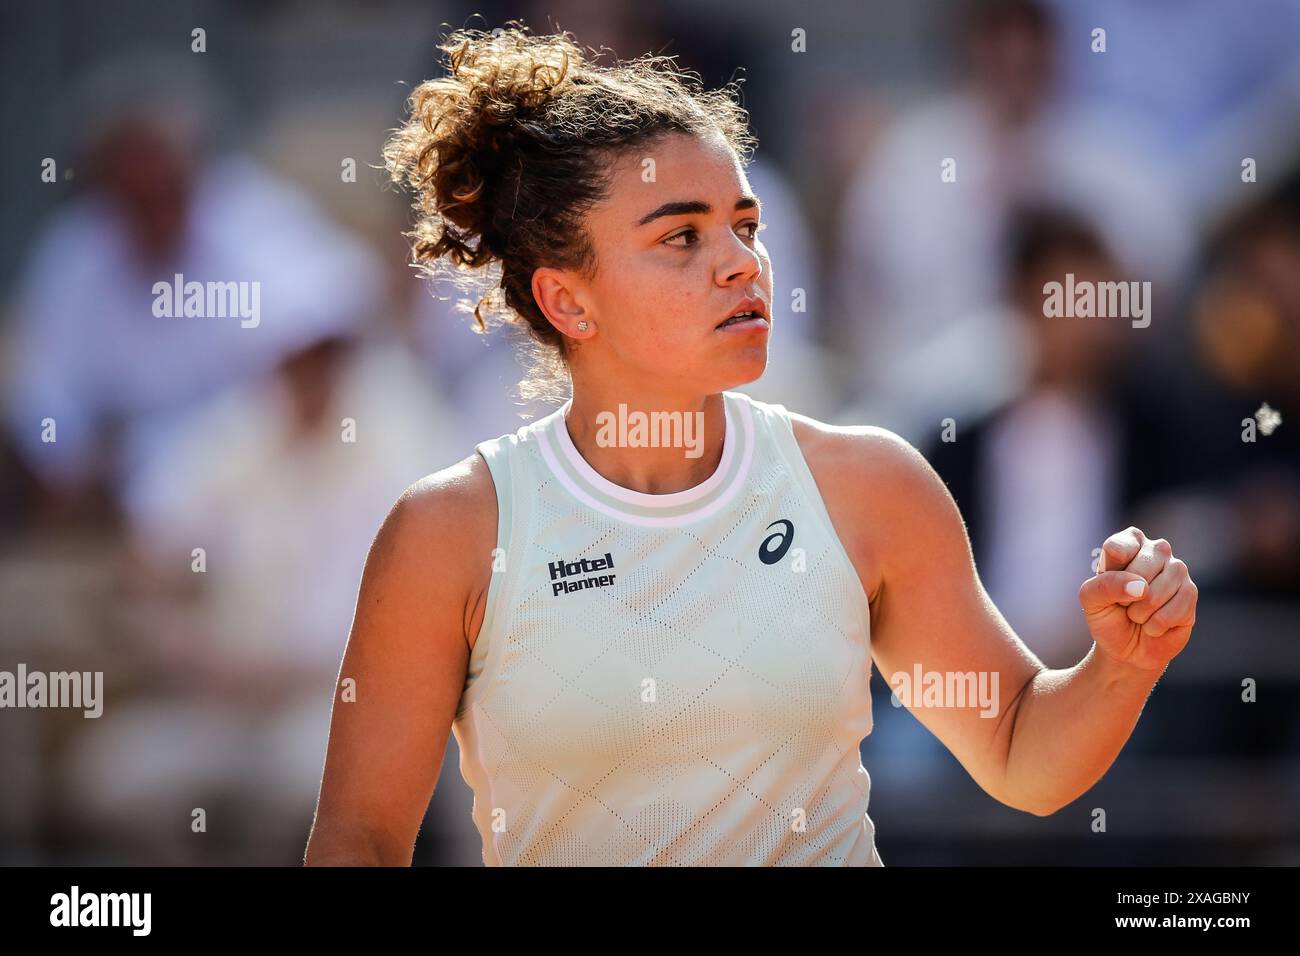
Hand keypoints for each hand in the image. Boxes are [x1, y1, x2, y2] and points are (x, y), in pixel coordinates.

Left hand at [1079, 526, 1197, 672]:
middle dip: (1125, 598)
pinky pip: (1171, 612)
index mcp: (1130, 542)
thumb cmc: (1107, 616)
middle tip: (1125, 604)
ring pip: (1154, 594)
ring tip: (1139, 614)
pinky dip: (1155, 626)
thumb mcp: (1091, 600)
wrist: (1128, 648)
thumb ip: (1106, 585)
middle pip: (1139, 571)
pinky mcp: (1191, 593)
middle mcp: (1157, 550)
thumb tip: (1141, 587)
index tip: (1108, 584)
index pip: (1118, 548)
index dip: (1110, 574)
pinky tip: (1154, 624)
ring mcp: (1177, 570)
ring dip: (1140, 614)